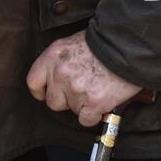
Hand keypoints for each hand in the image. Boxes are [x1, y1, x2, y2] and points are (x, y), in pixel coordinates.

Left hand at [26, 30, 141, 126]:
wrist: (127, 45)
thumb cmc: (103, 41)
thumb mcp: (73, 43)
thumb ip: (61, 60)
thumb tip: (57, 75)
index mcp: (53, 56)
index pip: (33, 82)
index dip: (41, 91)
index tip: (47, 94)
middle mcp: (60, 74)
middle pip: (53, 102)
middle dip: (66, 100)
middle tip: (81, 91)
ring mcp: (76, 89)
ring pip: (72, 110)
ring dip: (83, 106)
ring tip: (96, 90)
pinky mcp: (94, 102)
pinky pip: (86, 119)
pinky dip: (95, 115)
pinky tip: (103, 102)